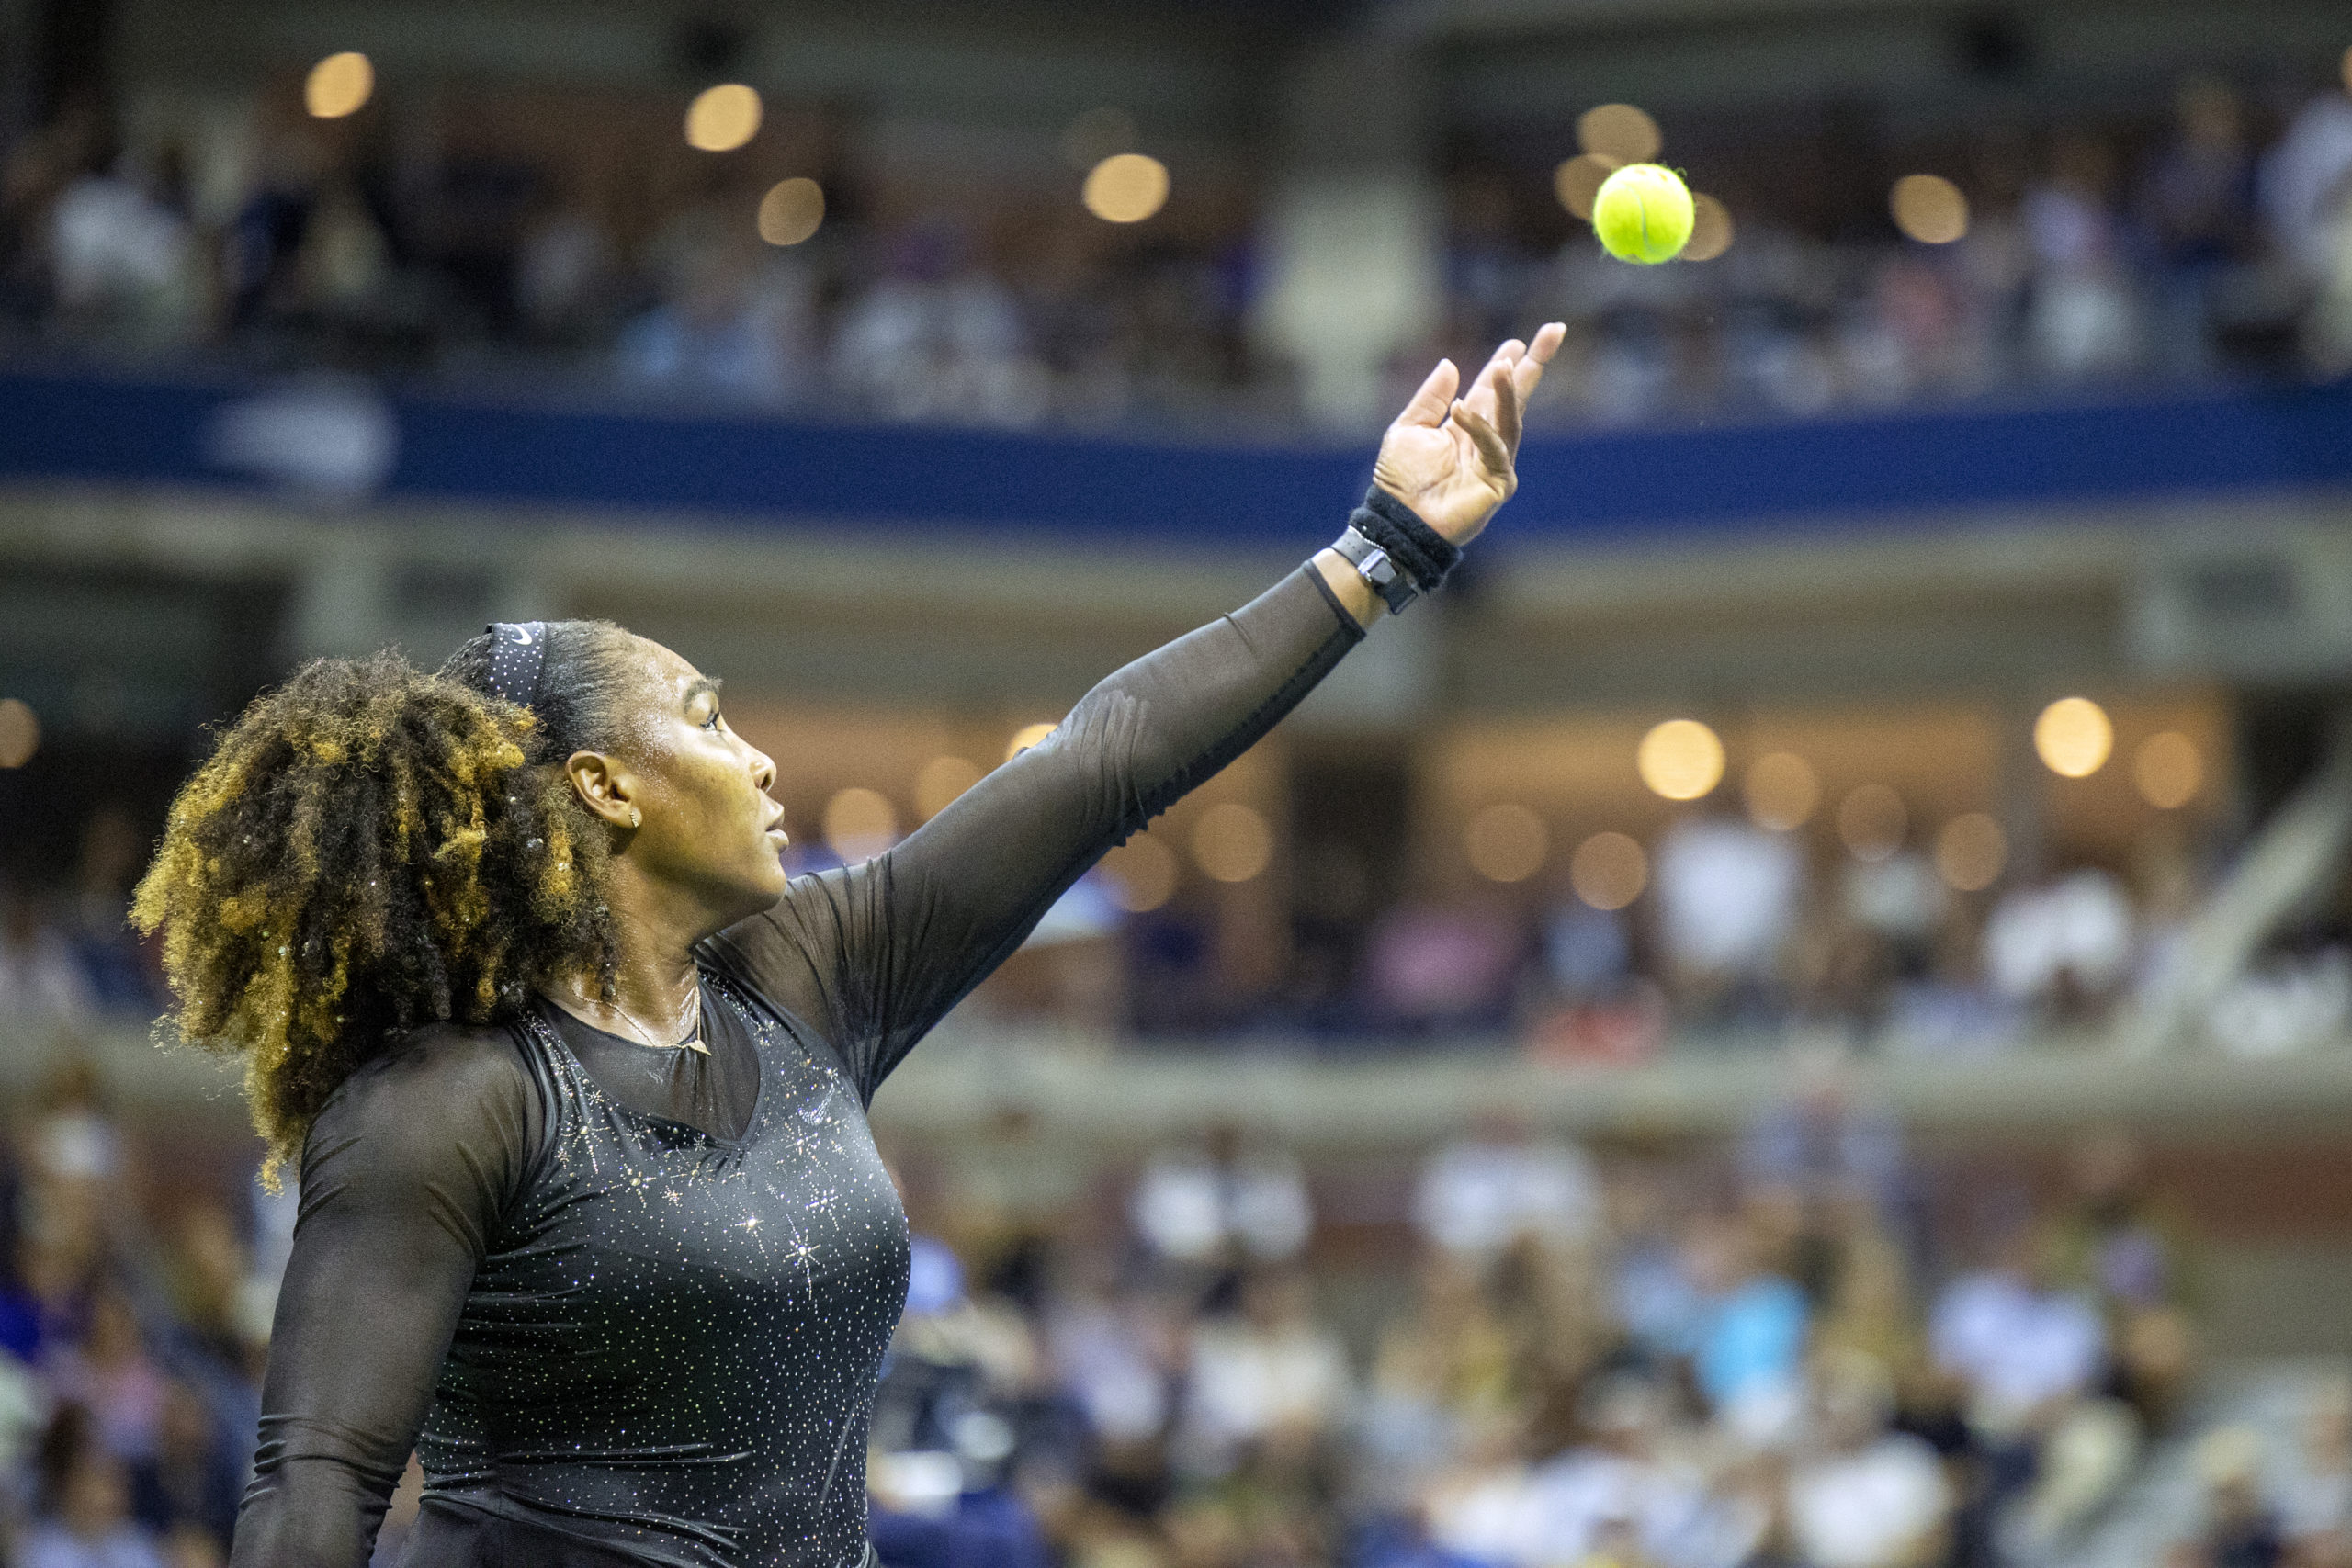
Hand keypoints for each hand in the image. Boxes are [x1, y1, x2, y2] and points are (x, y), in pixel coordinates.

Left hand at [1371, 323, 1565, 545]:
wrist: (1399, 519)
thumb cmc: (1400, 480)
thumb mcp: (1409, 428)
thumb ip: (1431, 399)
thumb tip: (1451, 364)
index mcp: (1466, 427)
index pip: (1493, 390)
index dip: (1507, 365)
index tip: (1519, 341)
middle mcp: (1486, 441)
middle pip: (1517, 397)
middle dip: (1535, 365)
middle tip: (1555, 331)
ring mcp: (1496, 462)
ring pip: (1511, 419)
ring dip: (1508, 391)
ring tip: (1506, 363)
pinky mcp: (1499, 482)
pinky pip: (1495, 448)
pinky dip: (1479, 427)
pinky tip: (1461, 410)